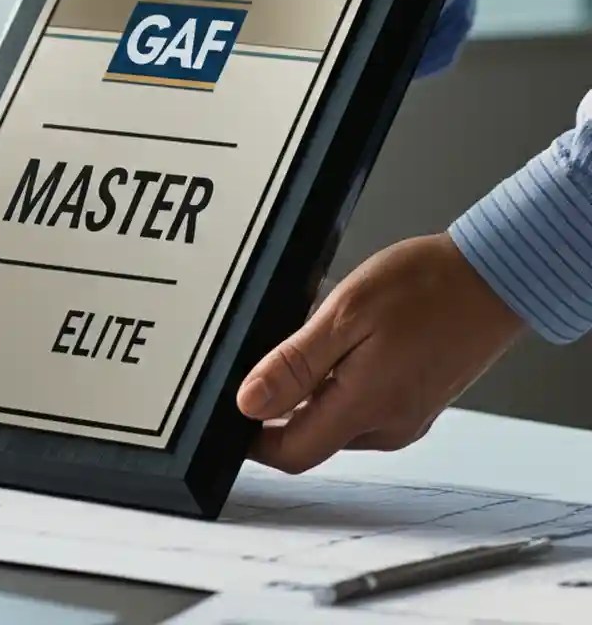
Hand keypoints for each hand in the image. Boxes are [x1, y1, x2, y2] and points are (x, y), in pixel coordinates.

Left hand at [236, 233, 525, 473]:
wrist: (496, 276)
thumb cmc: (427, 287)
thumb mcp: (344, 315)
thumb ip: (294, 366)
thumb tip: (249, 404)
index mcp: (365, 409)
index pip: (290, 453)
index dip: (252, 440)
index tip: (233, 409)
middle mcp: (387, 426)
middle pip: (310, 436)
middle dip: (284, 404)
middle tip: (279, 352)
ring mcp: (406, 418)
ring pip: (336, 419)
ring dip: (314, 389)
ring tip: (323, 336)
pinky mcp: (416, 403)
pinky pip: (362, 405)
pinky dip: (342, 381)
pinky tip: (349, 342)